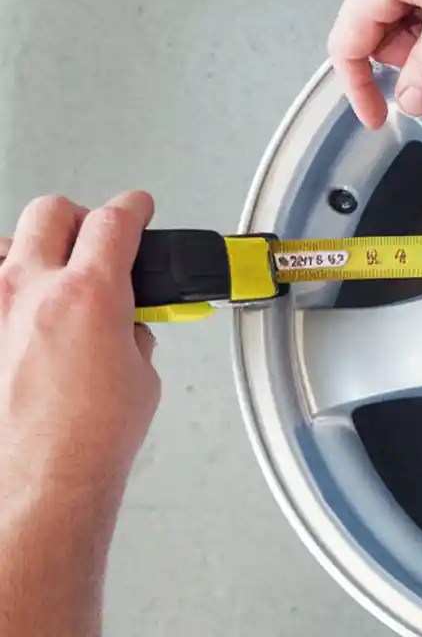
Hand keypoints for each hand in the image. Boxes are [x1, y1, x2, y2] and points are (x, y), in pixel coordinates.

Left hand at [0, 191, 159, 488]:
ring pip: (9, 244)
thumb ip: (131, 330)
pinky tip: (18, 311)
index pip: (115, 220)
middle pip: (52, 212)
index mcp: (90, 293)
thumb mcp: (141, 374)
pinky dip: (5, 291)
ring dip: (34, 250)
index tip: (137, 209)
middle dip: (80, 218)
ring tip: (50, 275)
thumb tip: (122, 324)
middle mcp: (32, 289)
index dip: (133, 208)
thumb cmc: (88, 440)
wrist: (41, 480)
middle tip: (94, 236)